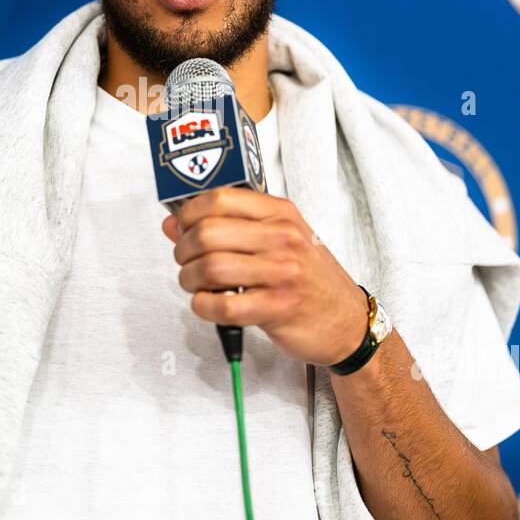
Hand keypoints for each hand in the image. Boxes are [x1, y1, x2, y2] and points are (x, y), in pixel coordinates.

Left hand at [160, 186, 367, 366]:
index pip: (218, 198)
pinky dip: (204, 306)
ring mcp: (282, 273)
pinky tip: (209, 304)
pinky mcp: (278, 308)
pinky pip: (223, 306)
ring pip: (210, 268)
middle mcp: (282, 238)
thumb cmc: (309, 278)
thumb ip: (225, 227)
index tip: (185, 229)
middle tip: (187, 262)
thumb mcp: (275, 240)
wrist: (348, 321)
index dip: (189, 214)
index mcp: (280, 214)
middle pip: (207, 233)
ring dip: (190, 280)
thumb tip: (172, 223)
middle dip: (183, 251)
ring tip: (197, 285)